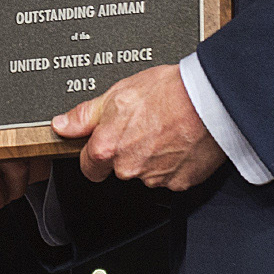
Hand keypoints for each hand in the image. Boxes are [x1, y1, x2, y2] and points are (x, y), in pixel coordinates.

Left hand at [51, 64, 226, 188]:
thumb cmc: (167, 91)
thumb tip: (63, 125)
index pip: (89, 167)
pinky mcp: (182, 182)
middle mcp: (129, 168)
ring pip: (146, 172)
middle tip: (144, 125)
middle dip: (128, 151)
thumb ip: (86, 115)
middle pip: (119, 168)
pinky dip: (174, 162)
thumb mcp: (116, 94)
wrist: (210, 99)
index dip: (96, 154)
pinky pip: (171, 176)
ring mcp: (156, 177)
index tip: (106, 142)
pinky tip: (180, 140)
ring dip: (152, 156)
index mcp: (107, 148)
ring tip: (166, 128)